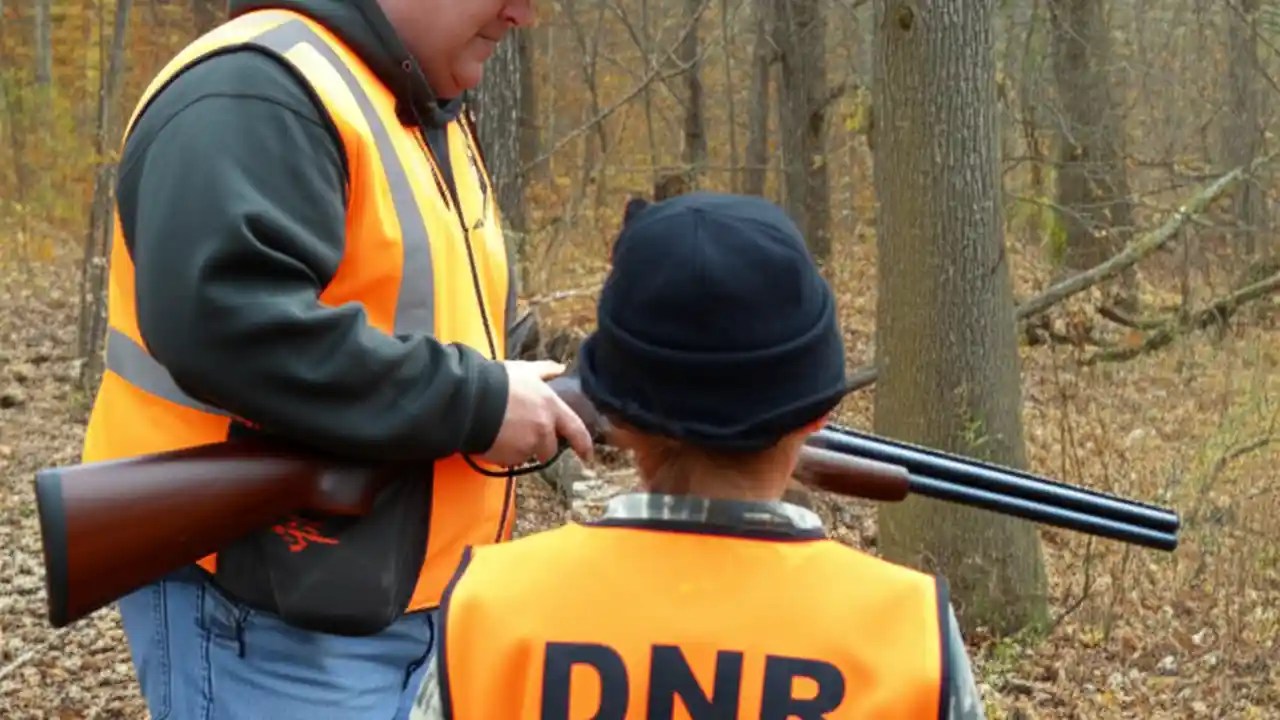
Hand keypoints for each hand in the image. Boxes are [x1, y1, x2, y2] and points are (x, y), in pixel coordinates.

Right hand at [476, 360, 594, 467]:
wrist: (471, 401)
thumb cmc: (498, 382)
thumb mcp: (525, 371)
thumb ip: (545, 371)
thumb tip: (560, 368)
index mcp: (551, 409)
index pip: (576, 431)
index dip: (584, 444)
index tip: (587, 455)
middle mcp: (543, 430)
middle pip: (550, 448)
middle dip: (541, 445)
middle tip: (524, 433)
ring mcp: (526, 446)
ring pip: (528, 454)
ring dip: (520, 448)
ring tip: (504, 431)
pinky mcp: (508, 458)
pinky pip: (510, 460)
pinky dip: (505, 453)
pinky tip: (494, 438)